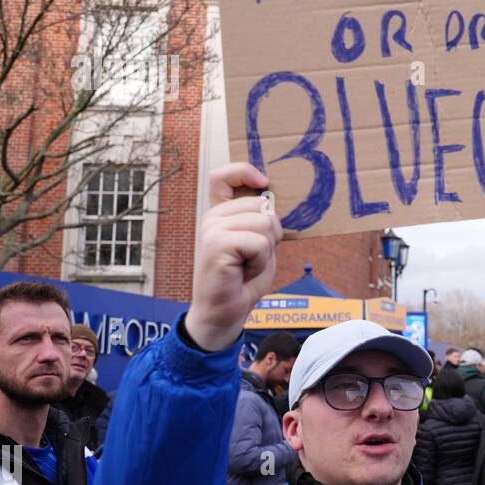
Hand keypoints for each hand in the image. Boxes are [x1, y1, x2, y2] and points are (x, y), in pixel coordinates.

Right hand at [185, 163, 281, 352]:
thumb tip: (269, 201)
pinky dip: (261, 261)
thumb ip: (262, 222)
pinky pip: (259, 243)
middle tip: (254, 257)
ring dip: (266, 251)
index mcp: (221, 214)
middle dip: (272, 233)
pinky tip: (244, 272)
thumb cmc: (242, 281)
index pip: (222, 176)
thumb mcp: (259, 245)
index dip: (244, 171)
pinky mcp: (216, 244)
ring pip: (264, 223)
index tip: (263, 182)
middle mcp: (213, 217)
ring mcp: (212, 229)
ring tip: (248, 265)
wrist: (223, 313)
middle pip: (262, 206)